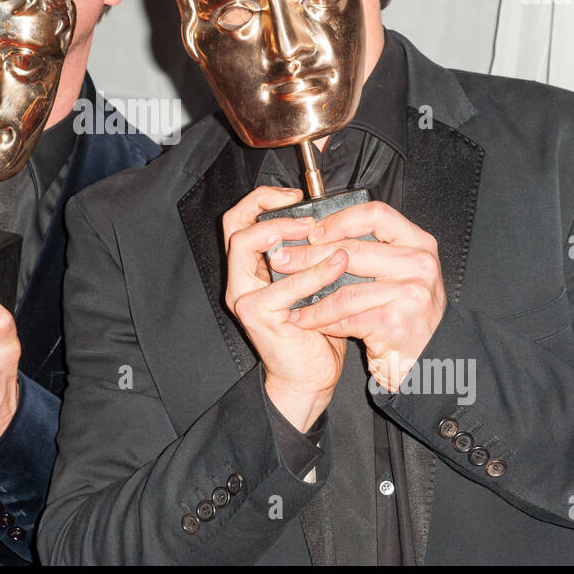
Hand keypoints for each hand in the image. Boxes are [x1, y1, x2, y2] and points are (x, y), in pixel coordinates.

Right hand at [222, 186, 353, 431]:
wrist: (309, 378)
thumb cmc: (315, 330)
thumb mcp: (311, 283)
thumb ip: (310, 254)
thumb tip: (333, 218)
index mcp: (250, 268)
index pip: (239, 220)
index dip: (262, 200)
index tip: (295, 195)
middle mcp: (239, 280)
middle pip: (235, 227)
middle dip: (268, 210)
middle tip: (305, 214)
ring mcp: (243, 297)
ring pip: (248, 246)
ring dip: (286, 233)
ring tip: (320, 232)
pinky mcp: (256, 314)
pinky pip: (283, 285)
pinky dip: (313, 271)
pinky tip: (338, 265)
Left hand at [269, 200, 444, 392]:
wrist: (429, 359)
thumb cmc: (407, 313)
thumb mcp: (401, 272)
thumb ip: (373, 250)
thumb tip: (318, 235)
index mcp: (419, 243)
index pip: (376, 214)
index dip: (340, 220)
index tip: (313, 232)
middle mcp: (420, 265)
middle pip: (352, 251)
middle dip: (308, 256)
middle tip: (280, 260)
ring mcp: (410, 295)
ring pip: (344, 289)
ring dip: (309, 293)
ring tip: (286, 296)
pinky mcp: (394, 324)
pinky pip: (345, 317)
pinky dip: (320, 319)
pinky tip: (303, 320)